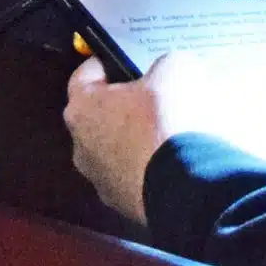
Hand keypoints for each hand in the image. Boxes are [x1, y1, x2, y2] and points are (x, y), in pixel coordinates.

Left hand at [64, 51, 219, 224]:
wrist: (185, 186)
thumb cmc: (167, 119)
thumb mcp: (175, 69)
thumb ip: (163, 64)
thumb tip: (166, 72)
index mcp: (82, 108)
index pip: (84, 75)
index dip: (108, 63)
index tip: (130, 60)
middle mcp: (81, 146)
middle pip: (101, 115)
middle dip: (126, 104)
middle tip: (157, 94)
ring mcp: (100, 180)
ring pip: (118, 148)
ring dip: (138, 139)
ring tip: (173, 130)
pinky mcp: (123, 204)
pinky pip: (135, 174)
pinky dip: (151, 165)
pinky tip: (178, 158)